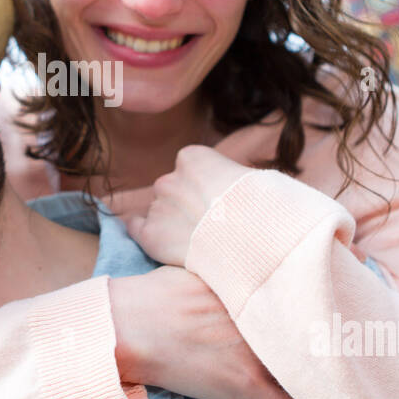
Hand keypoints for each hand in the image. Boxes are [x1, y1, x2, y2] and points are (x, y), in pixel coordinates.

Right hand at [109, 265, 342, 398]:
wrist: (131, 324)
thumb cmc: (154, 294)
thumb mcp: (198, 266)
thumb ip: (227, 270)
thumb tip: (235, 266)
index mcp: (254, 284)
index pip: (305, 288)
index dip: (334, 289)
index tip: (360, 281)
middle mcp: (265, 316)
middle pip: (319, 329)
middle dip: (348, 336)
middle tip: (377, 340)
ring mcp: (259, 351)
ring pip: (311, 373)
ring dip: (337, 387)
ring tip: (363, 397)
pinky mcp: (246, 382)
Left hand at [126, 144, 254, 266]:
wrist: (250, 236)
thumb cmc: (262, 206)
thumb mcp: (254, 178)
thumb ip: (235, 179)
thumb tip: (246, 186)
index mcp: (193, 158)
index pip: (190, 169)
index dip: (203, 187)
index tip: (216, 202)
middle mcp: (169, 178)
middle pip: (172, 190)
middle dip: (185, 204)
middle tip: (207, 225)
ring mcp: (158, 207)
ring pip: (159, 212)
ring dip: (172, 222)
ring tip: (195, 241)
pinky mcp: (151, 235)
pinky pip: (136, 228)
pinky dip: (141, 230)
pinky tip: (150, 236)